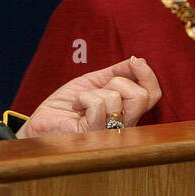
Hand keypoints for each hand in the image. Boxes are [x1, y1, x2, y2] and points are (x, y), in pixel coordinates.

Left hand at [16, 56, 160, 137]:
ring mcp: (109, 133)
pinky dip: (84, 97)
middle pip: (142, 97)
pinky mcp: (92, 135)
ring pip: (117, 98)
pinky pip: (99, 105)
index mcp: (127, 113)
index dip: (148, 75)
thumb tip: (138, 60)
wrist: (41, 123)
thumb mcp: (93, 83)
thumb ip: (116, 73)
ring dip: (94, 91)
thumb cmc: (65, 107)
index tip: (134, 61)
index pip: (153, 95)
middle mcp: (123, 126)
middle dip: (119, 82)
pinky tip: (76, 106)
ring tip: (81, 101)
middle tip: (100, 88)